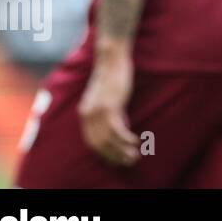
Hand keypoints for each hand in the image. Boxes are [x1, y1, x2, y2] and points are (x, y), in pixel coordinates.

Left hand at [78, 50, 139, 165]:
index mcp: (85, 114)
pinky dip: (126, 139)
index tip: (118, 160)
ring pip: (108, 140)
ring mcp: (98, 111)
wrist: (111, 58)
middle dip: (114, 156)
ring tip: (134, 156)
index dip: (105, 154)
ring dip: (122, 151)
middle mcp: (88, 115)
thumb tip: (117, 129)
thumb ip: (109, 113)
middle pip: (99, 144)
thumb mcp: (108, 98)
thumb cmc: (112, 76)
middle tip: (129, 162)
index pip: (92, 142)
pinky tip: (136, 142)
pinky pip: (117, 129)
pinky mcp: (110, 106)